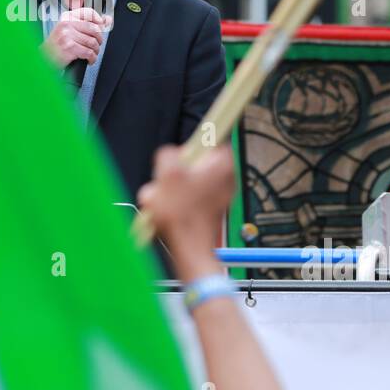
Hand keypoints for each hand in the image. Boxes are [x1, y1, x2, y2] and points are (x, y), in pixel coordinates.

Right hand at [42, 6, 110, 68]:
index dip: (99, 20)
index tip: (101, 26)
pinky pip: (88, 52)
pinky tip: (89, 59)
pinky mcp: (69, 47)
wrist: (44, 58)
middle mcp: (67, 24)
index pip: (88, 12)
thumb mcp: (69, 30)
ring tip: (92, 53)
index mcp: (67, 17)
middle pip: (94, 28)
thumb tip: (106, 20)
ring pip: (92, 42)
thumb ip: (87, 24)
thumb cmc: (56, 45)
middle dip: (99, 39)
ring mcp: (67, 36)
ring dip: (95, 51)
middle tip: (97, 44)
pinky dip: (92, 58)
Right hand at [136, 145, 234, 278]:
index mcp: (223, 164)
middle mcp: (226, 178)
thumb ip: (168, 152)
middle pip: (194, 162)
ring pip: (187, 181)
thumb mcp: (167, 171)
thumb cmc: (183, 215)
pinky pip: (187, 198)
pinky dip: (175, 202)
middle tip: (166, 181)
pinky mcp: (209, 209)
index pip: (209, 139)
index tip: (181, 155)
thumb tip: (170, 155)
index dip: (189, 146)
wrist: (189, 250)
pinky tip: (166, 212)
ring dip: (170, 189)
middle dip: (174, 172)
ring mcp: (218, 195)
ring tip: (163, 200)